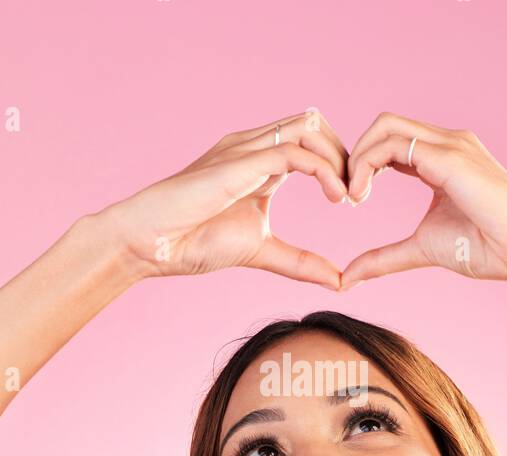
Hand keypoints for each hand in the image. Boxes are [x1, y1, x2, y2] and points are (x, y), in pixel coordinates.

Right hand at [105, 110, 349, 289]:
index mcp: (258, 162)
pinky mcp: (240, 162)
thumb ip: (300, 263)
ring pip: (308, 127)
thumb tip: (339, 282)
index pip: (311, 139)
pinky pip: (294, 152)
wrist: (149, 243)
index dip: (339, 161)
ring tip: (348, 195)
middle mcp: (253, 146)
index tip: (354, 197)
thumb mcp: (261, 251)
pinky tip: (334, 197)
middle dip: (344, 153)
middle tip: (357, 193)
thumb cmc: (193, 242)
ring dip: (338, 157)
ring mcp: (245, 149)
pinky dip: (323, 170)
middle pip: (315, 123)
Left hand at [340, 112, 506, 292]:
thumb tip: (347, 277)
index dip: (363, 164)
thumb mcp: (422, 248)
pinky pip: (393, 144)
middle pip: (384, 125)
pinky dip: (367, 164)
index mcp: (443, 158)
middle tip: (344, 193)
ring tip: (352, 196)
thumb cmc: (488, 248)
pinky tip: (360, 195)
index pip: (391, 142)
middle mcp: (447, 143)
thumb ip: (384, 257)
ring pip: (385, 126)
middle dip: (355, 153)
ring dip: (358, 158)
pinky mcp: (448, 156)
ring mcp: (449, 144)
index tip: (352, 198)